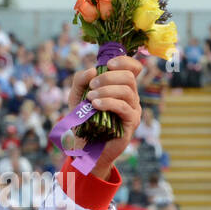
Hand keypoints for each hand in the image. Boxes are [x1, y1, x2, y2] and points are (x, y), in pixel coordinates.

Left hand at [68, 55, 142, 179]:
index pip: (134, 68)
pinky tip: (95, 105)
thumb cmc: (83, 121)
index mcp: (121, 88)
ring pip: (127, 91)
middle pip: (129, 77)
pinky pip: (124, 108)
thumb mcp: (77, 98)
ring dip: (106, 90)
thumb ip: (80, 81)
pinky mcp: (130, 123)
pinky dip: (108, 103)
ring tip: (90, 98)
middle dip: (108, 77)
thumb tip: (93, 70)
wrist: (85, 148)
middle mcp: (131, 97)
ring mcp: (133, 110)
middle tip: (92, 85)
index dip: (125, 61)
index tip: (108, 64)